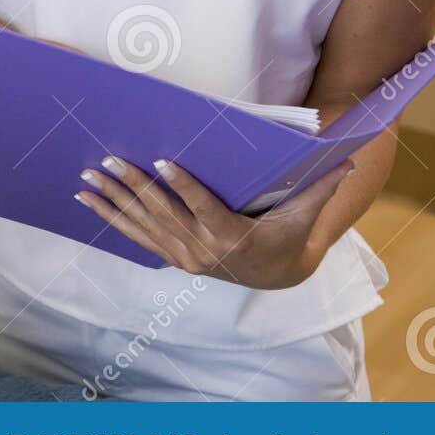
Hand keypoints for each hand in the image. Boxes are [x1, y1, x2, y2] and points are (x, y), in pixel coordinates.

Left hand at [74, 156, 352, 288]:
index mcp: (233, 238)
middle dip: (134, 185)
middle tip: (109, 159)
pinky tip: (85, 200)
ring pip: (142, 224)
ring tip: (87, 177)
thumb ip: (322, 187)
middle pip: (163, 213)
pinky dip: (109, 217)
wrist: (276, 275)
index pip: (203, 208)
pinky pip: (135, 235)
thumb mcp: (306, 214)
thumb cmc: (290, 234)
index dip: (182, 185)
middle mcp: (203, 250)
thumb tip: (348, 160)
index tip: (161, 160)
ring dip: (112, 200)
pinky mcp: (171, 256)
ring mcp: (183, 256)